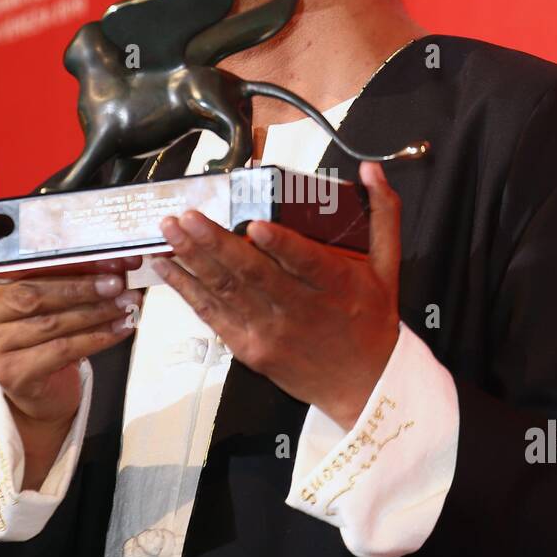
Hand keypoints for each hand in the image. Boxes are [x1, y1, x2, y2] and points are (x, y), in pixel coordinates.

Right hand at [0, 208, 143, 429]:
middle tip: (117, 278)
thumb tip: (118, 259)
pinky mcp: (12, 373)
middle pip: (32, 292)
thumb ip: (70, 275)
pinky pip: (61, 349)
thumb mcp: (56, 299)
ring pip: (51, 322)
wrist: (46, 390)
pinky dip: (97, 337)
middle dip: (81, 284)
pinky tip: (121, 328)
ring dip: (96, 311)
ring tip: (127, 302)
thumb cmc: (53, 333)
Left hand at [153, 161, 400, 429]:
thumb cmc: (371, 322)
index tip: (256, 225)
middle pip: (253, 275)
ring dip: (194, 260)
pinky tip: (168, 267)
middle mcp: (300, 310)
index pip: (306, 262)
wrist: (363, 385)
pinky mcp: (250, 349)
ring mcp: (271, 332)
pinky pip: (214, 315)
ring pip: (227, 292)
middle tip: (189, 216)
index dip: (281, 245)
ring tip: (171, 232)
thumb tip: (370, 170)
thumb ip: (383, 214)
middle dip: (215, 243)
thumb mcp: (388, 267)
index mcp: (336, 286)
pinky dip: (187, 290)